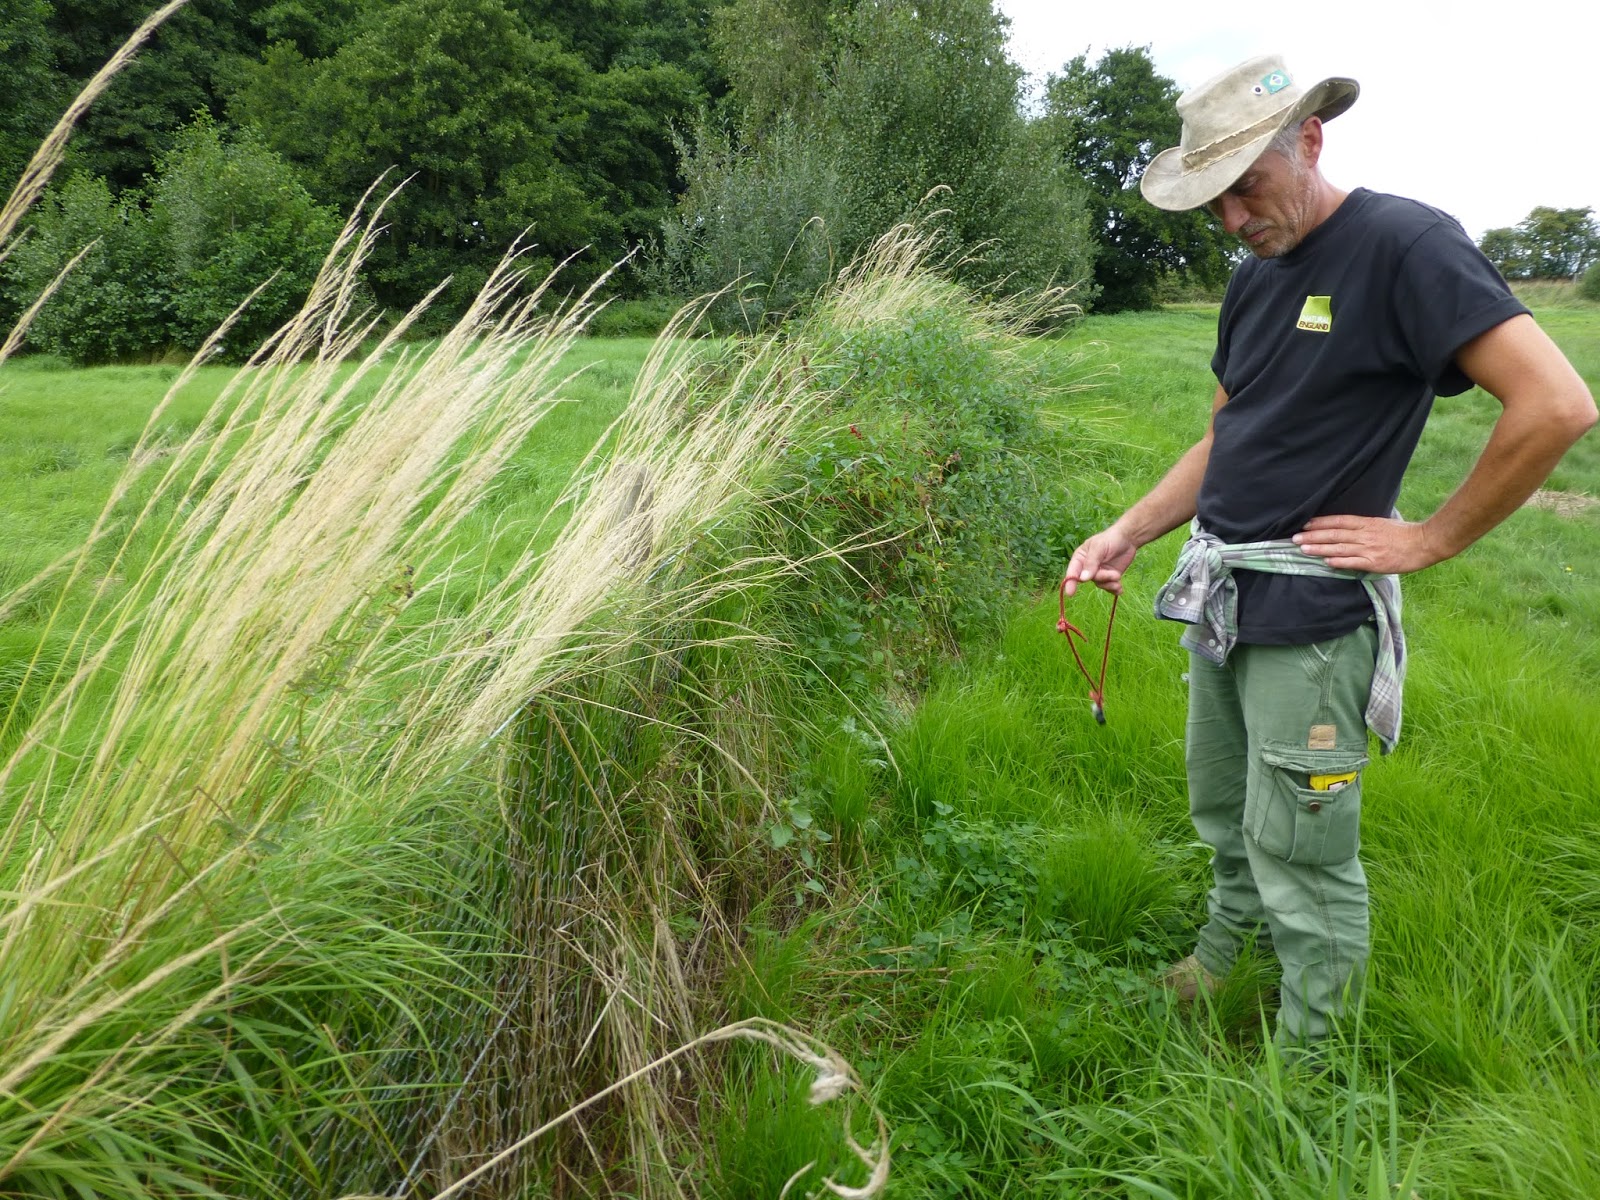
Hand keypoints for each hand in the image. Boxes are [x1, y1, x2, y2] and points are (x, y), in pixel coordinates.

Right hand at [1063, 526, 1137, 595]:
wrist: (1128, 539)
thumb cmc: (1111, 538)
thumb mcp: (1099, 547)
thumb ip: (1091, 562)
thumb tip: (1082, 579)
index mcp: (1080, 558)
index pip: (1073, 572)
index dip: (1070, 583)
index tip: (1070, 593)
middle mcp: (1087, 567)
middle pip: (1089, 579)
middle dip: (1102, 578)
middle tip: (1115, 575)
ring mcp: (1099, 573)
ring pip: (1100, 584)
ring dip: (1110, 584)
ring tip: (1118, 576)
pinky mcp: (1109, 577)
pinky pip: (1108, 587)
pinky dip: (1114, 589)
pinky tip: (1120, 589)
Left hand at [1293, 515, 1443, 573]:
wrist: (1425, 543)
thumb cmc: (1404, 533)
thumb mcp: (1382, 523)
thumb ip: (1365, 526)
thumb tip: (1347, 527)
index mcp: (1367, 523)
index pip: (1339, 521)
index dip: (1320, 522)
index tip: (1305, 523)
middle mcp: (1365, 535)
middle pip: (1334, 534)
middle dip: (1313, 535)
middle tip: (1294, 538)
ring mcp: (1369, 549)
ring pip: (1339, 548)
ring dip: (1319, 549)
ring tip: (1303, 548)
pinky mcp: (1375, 562)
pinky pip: (1353, 562)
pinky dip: (1338, 562)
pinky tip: (1325, 562)